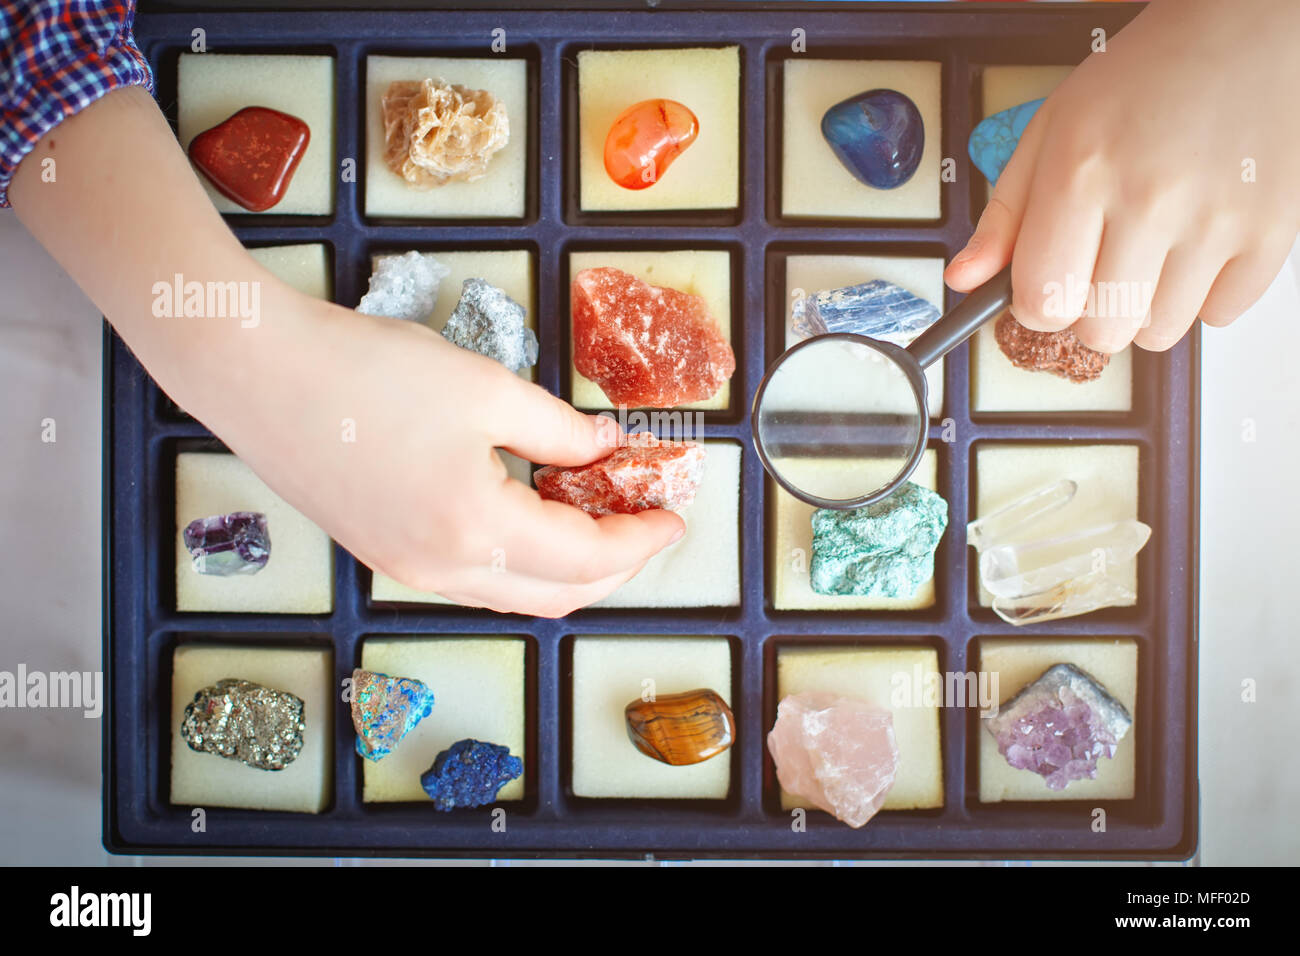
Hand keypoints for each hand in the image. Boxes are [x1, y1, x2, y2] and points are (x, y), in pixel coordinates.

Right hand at [204, 300, 685, 616]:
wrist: (254, 372)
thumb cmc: (367, 372)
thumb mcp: (486, 389)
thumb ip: (559, 429)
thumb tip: (606, 447)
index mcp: (475, 532)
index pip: (587, 560)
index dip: (641, 540)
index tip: (674, 516)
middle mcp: (441, 571)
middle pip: (555, 596)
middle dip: (614, 566)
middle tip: (644, 522)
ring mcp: (406, 570)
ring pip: (513, 593)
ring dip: (566, 565)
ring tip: (596, 513)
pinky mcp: (383, 553)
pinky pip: (473, 576)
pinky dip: (518, 556)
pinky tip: (532, 509)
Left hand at [945, 0, 1299, 352]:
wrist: (1244, 30)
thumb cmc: (1144, 78)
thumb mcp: (1051, 131)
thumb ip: (1004, 214)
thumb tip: (964, 279)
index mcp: (1082, 172)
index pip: (1041, 301)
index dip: (1037, 304)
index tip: (1047, 284)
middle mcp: (1150, 198)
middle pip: (1099, 332)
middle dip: (1090, 311)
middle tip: (1101, 263)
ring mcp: (1217, 219)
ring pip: (1158, 333)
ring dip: (1145, 308)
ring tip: (1150, 251)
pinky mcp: (1272, 230)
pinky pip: (1221, 316)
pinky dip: (1205, 295)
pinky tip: (1196, 245)